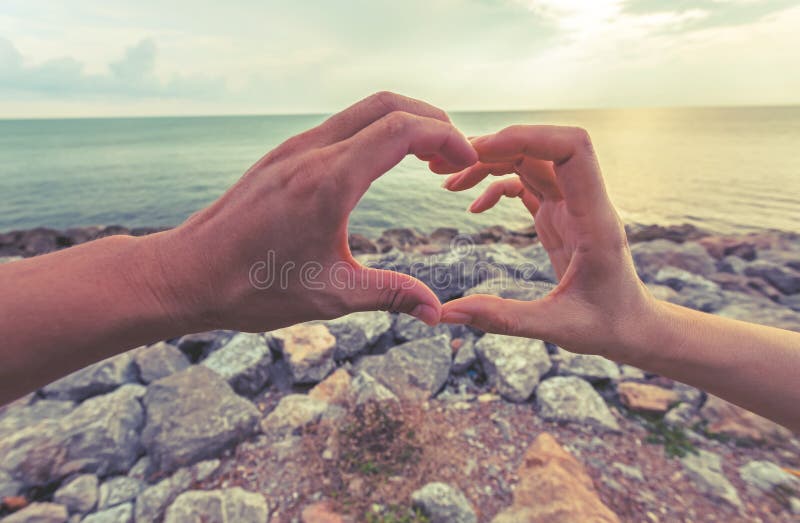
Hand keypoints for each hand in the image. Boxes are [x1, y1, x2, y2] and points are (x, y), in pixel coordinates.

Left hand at [147, 92, 476, 332]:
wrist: (186, 274)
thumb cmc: (251, 287)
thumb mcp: (330, 296)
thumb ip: (390, 295)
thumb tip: (436, 311)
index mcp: (329, 181)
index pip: (403, 130)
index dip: (447, 138)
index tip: (467, 162)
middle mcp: (312, 152)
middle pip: (388, 104)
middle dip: (432, 120)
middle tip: (455, 156)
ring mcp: (294, 149)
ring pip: (363, 110)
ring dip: (403, 123)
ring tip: (427, 161)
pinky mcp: (283, 156)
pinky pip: (340, 126)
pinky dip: (374, 132)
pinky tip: (381, 166)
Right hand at [440, 126, 656, 358]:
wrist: (632, 327)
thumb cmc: (605, 326)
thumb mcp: (556, 328)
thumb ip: (503, 318)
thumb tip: (446, 313)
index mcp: (595, 219)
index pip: (572, 150)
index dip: (527, 137)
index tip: (479, 151)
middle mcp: (585, 202)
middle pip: (542, 147)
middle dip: (496, 147)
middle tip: (447, 167)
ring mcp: (572, 205)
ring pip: (531, 160)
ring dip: (491, 162)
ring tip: (449, 182)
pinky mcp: (559, 214)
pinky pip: (527, 183)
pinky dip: (497, 184)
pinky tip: (475, 208)